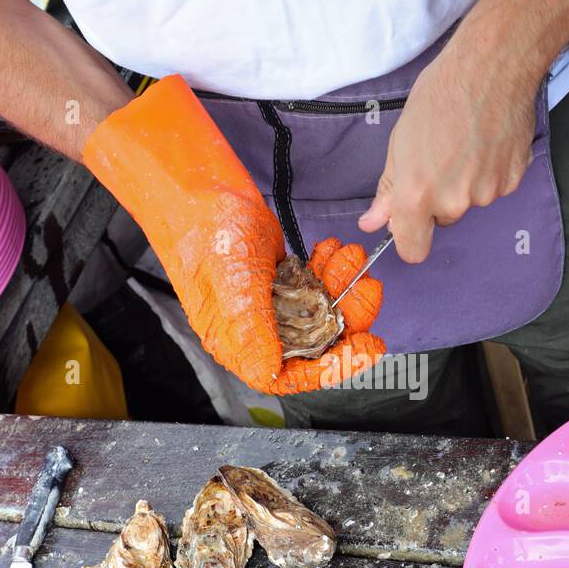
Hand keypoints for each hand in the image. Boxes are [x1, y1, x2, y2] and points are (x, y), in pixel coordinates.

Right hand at [84, 78, 382, 393]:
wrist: (197, 192)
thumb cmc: (205, 238)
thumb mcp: (232, 287)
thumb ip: (254, 332)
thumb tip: (272, 375)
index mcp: (241, 345)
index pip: (294, 375)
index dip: (335, 367)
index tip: (368, 348)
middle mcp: (258, 331)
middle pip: (317, 342)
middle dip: (348, 316)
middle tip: (370, 289)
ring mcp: (271, 304)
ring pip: (320, 310)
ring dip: (342, 286)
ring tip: (351, 256)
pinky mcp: (280, 279)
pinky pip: (314, 284)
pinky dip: (329, 269)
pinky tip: (332, 250)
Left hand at [358, 36, 538, 263]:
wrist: (492, 66)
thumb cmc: (440, 95)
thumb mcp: (400, 142)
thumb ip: (388, 189)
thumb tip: (372, 222)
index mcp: (418, 194)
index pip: (413, 250)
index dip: (409, 237)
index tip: (408, 221)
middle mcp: (455, 201)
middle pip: (442, 218)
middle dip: (438, 196)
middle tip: (439, 155)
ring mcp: (487, 193)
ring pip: (469, 201)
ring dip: (465, 181)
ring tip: (465, 141)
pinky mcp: (513, 180)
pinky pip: (494, 187)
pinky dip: (490, 170)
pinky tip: (487, 140)